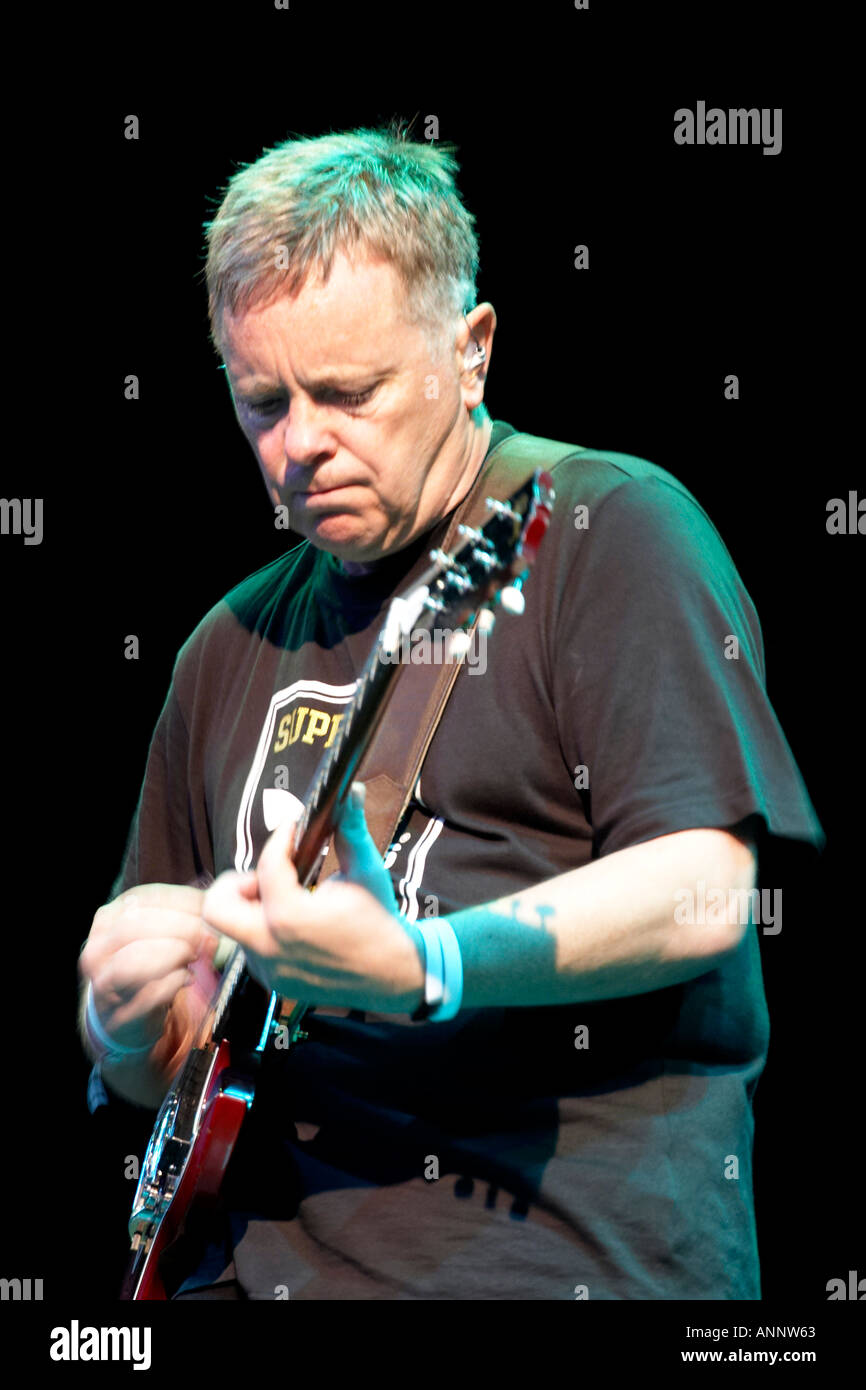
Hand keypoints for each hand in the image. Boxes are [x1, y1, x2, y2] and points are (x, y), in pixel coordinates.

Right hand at [79, 884, 220, 1054]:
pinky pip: (144, 993)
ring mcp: (103, 981)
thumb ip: (179, 916)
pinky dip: (172, 983)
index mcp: (110, 918)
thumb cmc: (146, 966)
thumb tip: (216, 903)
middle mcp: (98, 947)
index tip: (209, 905)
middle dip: (179, 927)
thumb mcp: (154, 933)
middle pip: (135, 926)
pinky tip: (187, 978)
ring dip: (173, 954)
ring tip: (195, 955)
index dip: (181, 900)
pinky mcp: (118, 1011)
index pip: (144, 898)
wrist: (124, 1014)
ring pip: (133, 960)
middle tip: (208, 934)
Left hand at [201, 785, 425, 1013]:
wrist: (393, 973)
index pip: (267, 864)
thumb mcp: (366, 871)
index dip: (280, 837)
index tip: (293, 829)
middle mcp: (270, 946)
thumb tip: (353, 790)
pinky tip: (292, 923)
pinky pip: (251, 949)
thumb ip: (351, 829)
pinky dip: (263, 930)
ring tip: (285, 897)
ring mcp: (269, 968)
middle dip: (235, 883)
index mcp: (290, 916)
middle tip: (263, 877)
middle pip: (217, 907)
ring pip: (233, 928)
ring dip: (252, 907)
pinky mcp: (273, 982)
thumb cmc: (378, 919)